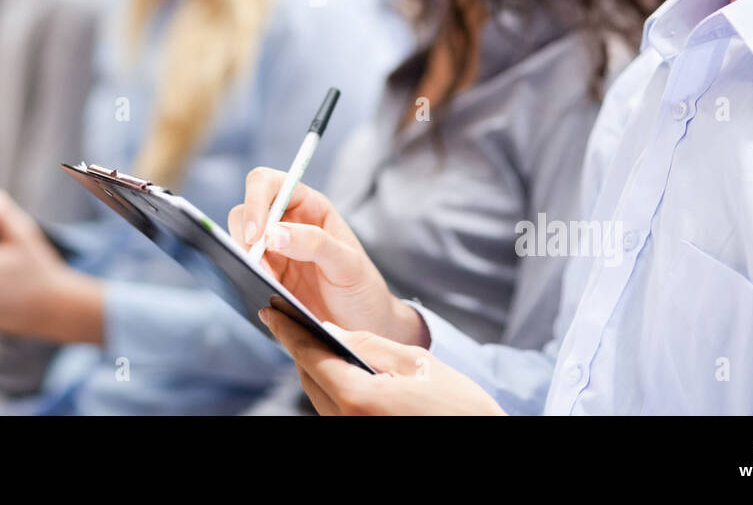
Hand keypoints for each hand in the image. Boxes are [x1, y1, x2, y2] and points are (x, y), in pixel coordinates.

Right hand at [228, 167, 425, 344]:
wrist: (363, 326)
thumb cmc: (362, 288)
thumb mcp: (348, 264)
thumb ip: (315, 243)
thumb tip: (272, 234)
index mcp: (309, 206)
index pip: (269, 184)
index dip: (256, 201)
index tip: (257, 234)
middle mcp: (286, 223)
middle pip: (245, 211)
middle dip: (246, 236)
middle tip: (258, 265)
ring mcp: (273, 250)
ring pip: (239, 241)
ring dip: (246, 260)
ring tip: (270, 282)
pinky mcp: (265, 276)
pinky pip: (243, 269)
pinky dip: (246, 278)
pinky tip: (266, 291)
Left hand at [260, 307, 505, 414]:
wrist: (483, 441)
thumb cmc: (460, 407)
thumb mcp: (418, 364)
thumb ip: (369, 344)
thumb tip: (331, 330)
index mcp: (358, 398)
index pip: (310, 357)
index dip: (288, 331)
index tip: (270, 311)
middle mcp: (346, 423)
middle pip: (309, 379)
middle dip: (300, 348)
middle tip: (289, 319)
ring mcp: (350, 434)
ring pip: (320, 396)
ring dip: (315, 369)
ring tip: (310, 341)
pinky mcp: (359, 437)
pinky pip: (335, 410)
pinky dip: (331, 387)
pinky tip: (338, 371)